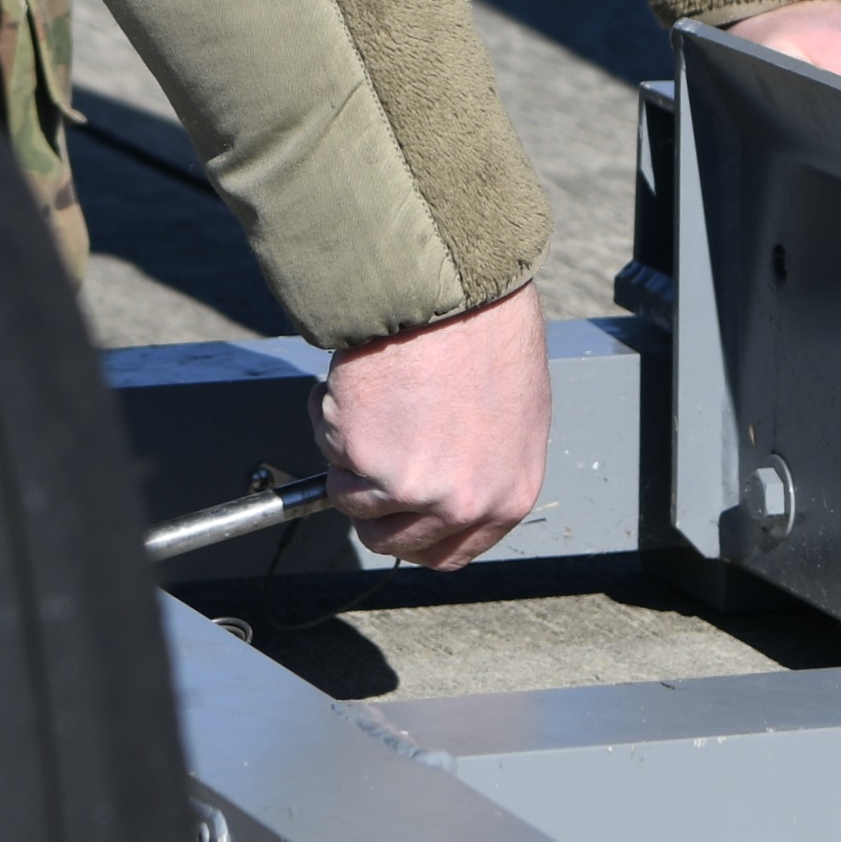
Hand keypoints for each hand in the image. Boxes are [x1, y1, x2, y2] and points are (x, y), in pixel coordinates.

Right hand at [315, 282, 550, 568]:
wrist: (458, 288)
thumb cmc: (488, 333)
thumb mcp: (512, 418)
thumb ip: (479, 468)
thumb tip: (440, 486)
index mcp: (507, 497)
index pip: (446, 553)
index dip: (411, 533)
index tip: (394, 513)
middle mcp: (460, 503)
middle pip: (388, 539)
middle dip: (368, 501)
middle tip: (368, 455)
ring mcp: (409, 485)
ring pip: (348, 495)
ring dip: (348, 450)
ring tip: (376, 396)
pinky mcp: (362, 455)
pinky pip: (327, 444)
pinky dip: (329, 411)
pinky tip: (362, 375)